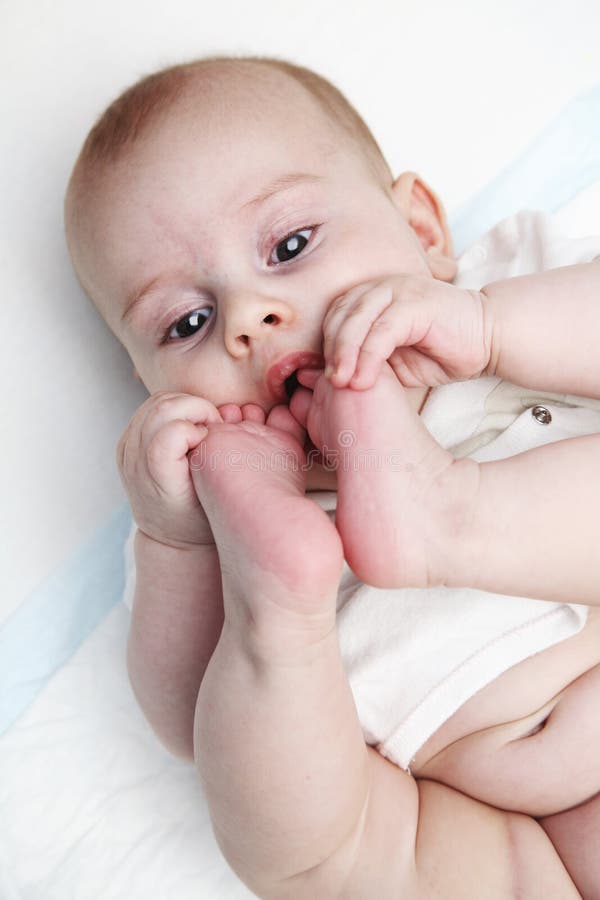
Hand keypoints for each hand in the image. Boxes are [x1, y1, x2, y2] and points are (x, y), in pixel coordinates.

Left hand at [116, 391, 222, 547]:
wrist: (169, 537)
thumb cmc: (200, 521)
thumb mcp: (216, 501)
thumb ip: (214, 465)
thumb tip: (212, 427)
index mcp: (159, 481)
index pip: (170, 434)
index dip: (196, 426)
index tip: (211, 438)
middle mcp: (136, 465)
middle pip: (161, 409)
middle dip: (196, 406)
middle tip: (213, 424)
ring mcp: (127, 452)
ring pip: (155, 402)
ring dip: (184, 403)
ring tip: (201, 424)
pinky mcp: (126, 443)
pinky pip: (148, 408)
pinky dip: (172, 407)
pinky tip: (187, 424)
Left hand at [322, 274, 491, 389]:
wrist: (488, 339)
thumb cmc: (442, 352)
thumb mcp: (395, 361)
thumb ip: (367, 362)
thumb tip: (335, 379)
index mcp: (373, 296)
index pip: (336, 317)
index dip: (326, 346)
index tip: (323, 378)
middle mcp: (382, 287)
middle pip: (340, 316)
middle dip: (331, 352)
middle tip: (330, 384)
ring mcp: (400, 290)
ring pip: (357, 320)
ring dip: (345, 355)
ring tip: (342, 384)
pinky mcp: (416, 303)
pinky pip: (382, 331)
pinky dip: (368, 357)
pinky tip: (364, 380)